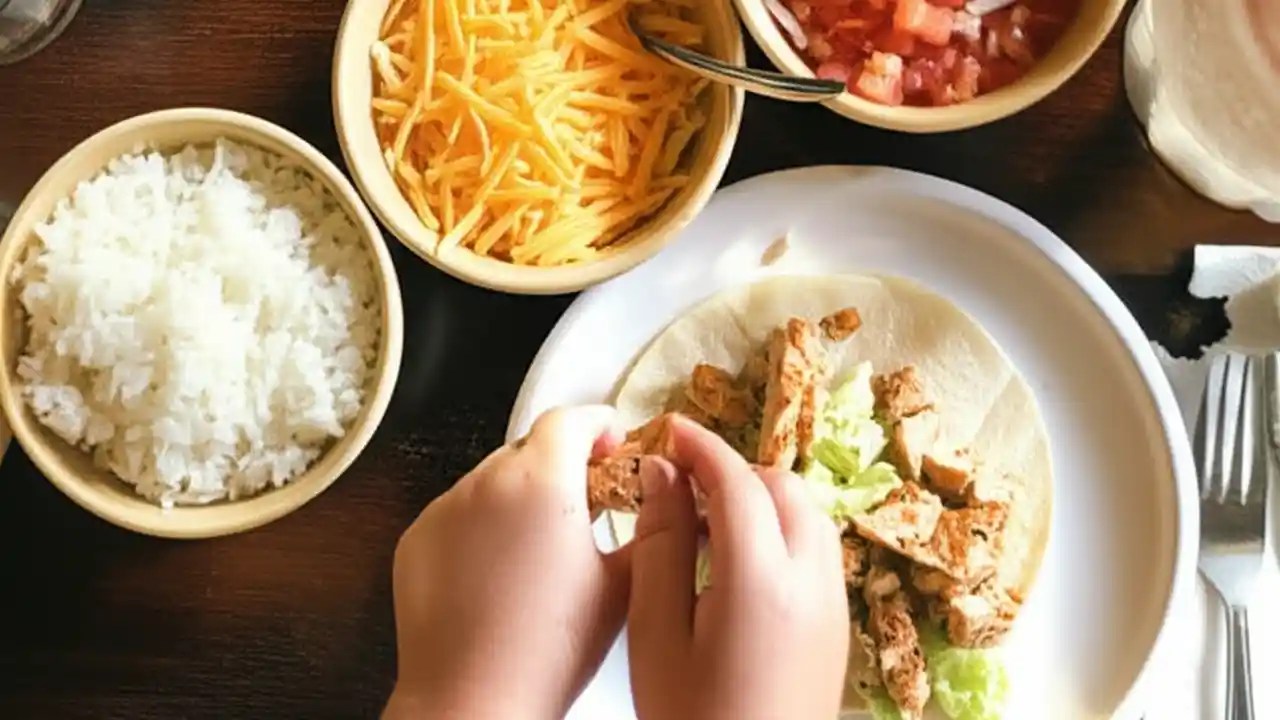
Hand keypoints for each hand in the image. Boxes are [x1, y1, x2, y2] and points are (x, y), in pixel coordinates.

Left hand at [385, 405, 628, 718]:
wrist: (477, 699)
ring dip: (519, 497)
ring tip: (541, 548)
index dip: (597, 424)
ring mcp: (444, 509)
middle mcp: (487, 482)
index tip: (611, 441)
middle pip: (530, 447)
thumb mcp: (623, 585)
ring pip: (491, 481)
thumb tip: (665, 496)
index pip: (570, 418)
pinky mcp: (417, 539)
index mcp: (543, 480)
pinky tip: (501, 572)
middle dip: (560, 464)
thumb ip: (651, 526)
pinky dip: (481, 528)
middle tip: (586, 502)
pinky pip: (457, 514)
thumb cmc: (552, 648)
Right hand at [627, 416, 849, 719]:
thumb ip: (660, 544)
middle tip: (683, 478)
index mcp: (762, 581)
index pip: (737, 483)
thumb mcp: (657, 632)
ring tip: (708, 515)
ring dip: (763, 497)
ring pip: (808, 516)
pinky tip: (741, 557)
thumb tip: (662, 473)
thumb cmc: (690, 719)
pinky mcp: (838, 628)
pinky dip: (783, 530)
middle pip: (784, 488)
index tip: (670, 430)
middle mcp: (813, 583)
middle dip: (735, 469)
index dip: (702, 448)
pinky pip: (818, 550)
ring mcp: (834, 606)